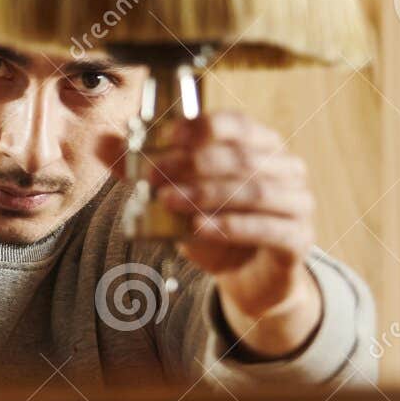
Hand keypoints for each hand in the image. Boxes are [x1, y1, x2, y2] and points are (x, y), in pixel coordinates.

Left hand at [103, 111, 323, 359]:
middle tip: (152, 176)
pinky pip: (268, 228)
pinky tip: (197, 228)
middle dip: (192, 164)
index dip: (201, 127)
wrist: (245, 276)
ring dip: (206, 193)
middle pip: (241, 157)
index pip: (235, 124)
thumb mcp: (173, 193)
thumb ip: (140, 168)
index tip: (164, 136)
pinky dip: (230, 225)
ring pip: (255, 190)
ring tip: (167, 200)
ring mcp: (298, 202)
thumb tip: (101, 141)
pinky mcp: (298, 239)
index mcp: (260, 144)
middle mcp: (286, 168)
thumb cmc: (211, 224)